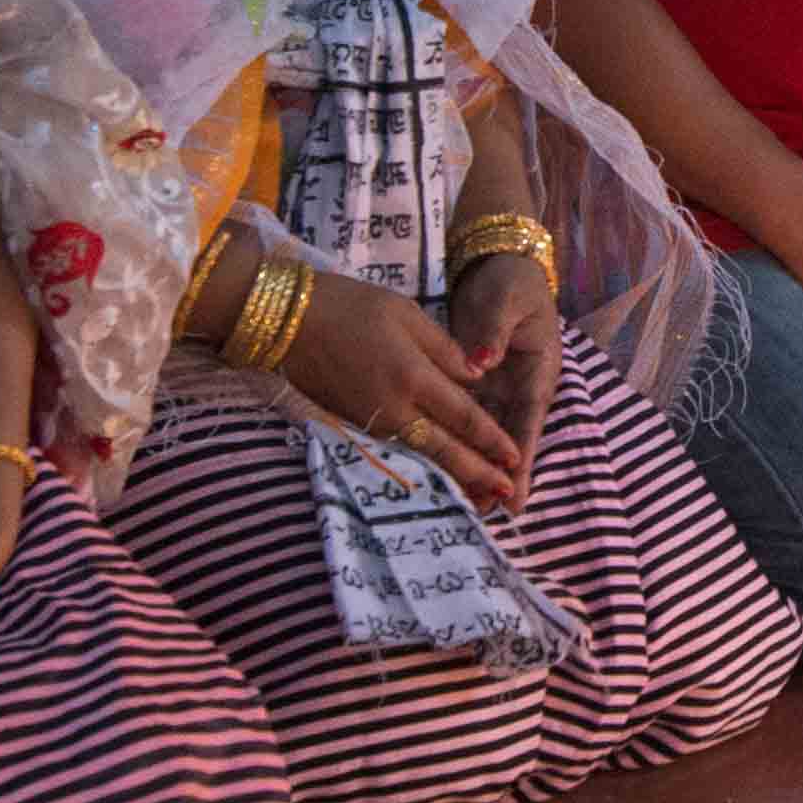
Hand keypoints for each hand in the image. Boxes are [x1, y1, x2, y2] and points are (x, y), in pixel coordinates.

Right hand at [284, 256, 538, 510]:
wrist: (287, 321)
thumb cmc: (351, 307)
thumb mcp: (406, 314)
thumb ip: (444, 349)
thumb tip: (476, 379)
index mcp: (414, 376)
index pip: (464, 417)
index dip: (491, 440)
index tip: (515, 457)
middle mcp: (395, 408)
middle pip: (445, 450)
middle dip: (479, 474)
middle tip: (506, 495)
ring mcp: (372, 421)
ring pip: (422, 456)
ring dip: (453, 477)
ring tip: (480, 496)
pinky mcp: (355, 424)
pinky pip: (399, 449)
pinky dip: (424, 464)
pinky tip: (439, 472)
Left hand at [443, 248, 562, 490]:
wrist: (496, 266)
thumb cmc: (509, 281)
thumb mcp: (506, 300)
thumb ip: (493, 330)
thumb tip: (480, 364)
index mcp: (538, 370)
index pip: (528, 420)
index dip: (522, 457)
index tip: (517, 492)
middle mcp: (521, 387)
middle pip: (511, 438)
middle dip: (503, 475)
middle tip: (492, 512)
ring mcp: (499, 389)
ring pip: (489, 436)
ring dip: (482, 467)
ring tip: (472, 503)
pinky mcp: (476, 385)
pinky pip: (469, 421)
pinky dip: (461, 444)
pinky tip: (451, 468)